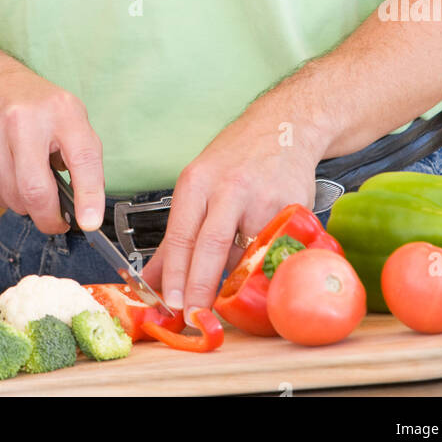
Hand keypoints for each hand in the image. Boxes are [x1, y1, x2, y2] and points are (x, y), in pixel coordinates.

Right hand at [0, 56, 104, 234]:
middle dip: (49, 218)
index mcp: (60, 111)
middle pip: (35, 192)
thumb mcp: (72, 118)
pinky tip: (9, 171)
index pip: (81, 158)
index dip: (88, 196)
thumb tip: (85, 211)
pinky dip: (6, 195)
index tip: (89, 223)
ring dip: (26, 204)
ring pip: (13, 200)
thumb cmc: (38, 107)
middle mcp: (22, 121)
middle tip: (58, 220)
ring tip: (30, 176)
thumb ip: (84, 159)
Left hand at [141, 98, 326, 313]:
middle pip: (210, 246)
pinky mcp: (290, 208)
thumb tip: (150, 279)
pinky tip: (256, 270)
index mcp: (197, 182)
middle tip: (194, 315)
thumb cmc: (236, 160)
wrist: (282, 127)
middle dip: (199, 287)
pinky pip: (272, 247)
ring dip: (233, 279)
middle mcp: (228, 187)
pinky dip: (262, 264)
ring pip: (244, 252)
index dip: (174, 274)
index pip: (180, 236)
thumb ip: (176, 236)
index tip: (171, 303)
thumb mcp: (197, 186)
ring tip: (225, 296)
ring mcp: (261, 198)